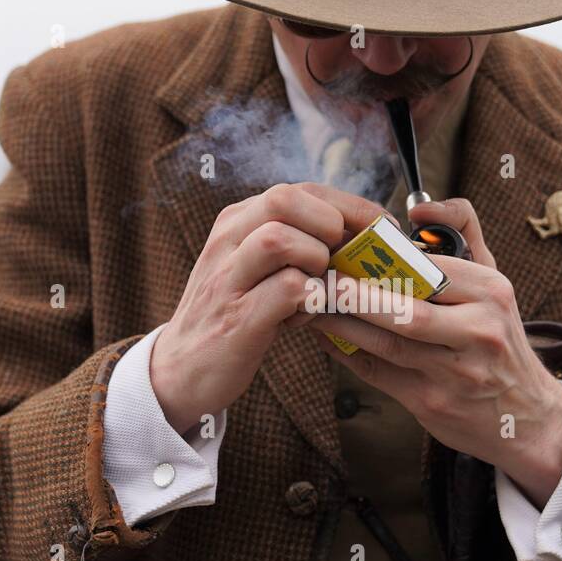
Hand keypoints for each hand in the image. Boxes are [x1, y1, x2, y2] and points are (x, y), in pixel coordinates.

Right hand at [151, 182, 383, 433]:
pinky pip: (284, 291)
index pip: (298, 190)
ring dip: (315, 259)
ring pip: (279, 239)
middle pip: (283, 199)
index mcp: (236, 222)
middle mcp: (227, 242)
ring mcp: (228, 280)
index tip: (380, 228)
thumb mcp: (256, 269)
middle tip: (344, 255)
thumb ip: (295, 246)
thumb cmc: (235, 315)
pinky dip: (310, 300)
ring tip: (319, 284)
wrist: (181, 370)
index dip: (347, 205)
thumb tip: (360, 239)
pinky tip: (306, 317)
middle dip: (330, 222)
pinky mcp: (237, 320)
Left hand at [308, 201, 561, 506]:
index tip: (344, 248)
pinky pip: (380, 374)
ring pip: (387, 343)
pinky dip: (349, 354)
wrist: (528, 417)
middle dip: (354, 294)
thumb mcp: (496, 281)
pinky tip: (327, 338)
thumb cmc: (500, 338)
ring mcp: (457, 373)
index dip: (382, 260)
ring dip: (343, 324)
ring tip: (312, 304)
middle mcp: (479, 332)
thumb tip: (418, 208)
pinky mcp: (434, 404)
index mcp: (492, 292)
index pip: (429, 269)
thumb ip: (464, 233)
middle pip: (405, 309)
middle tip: (318, 278)